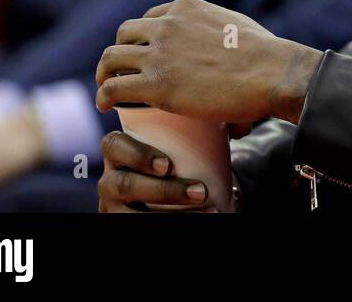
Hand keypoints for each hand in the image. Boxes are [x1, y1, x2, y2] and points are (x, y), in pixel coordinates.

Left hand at [94, 0, 320, 123]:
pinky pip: (113, 87)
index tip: (143, 54)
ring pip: (111, 57)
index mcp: (187, 9)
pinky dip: (104, 96)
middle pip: (125, 34)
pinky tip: (105, 106)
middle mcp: (168, 25)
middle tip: (121, 71)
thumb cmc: (267, 56)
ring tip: (107, 87)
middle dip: (121, 52)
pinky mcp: (155, 84)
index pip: (150, 18)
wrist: (272, 73)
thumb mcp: (239, 26)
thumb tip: (231, 53)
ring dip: (106, 72)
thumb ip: (223, 31)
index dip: (142, 38)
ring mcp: (159, 54)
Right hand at [96, 131, 219, 211]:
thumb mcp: (179, 145)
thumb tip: (240, 127)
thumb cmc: (179, 162)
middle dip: (161, 189)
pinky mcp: (118, 219)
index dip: (137, 155)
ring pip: (127, 211)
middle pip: (122, 183)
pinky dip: (162, 220)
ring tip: (202, 203)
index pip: (113, 145)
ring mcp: (112, 204)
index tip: (169, 165)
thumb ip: (197, 131)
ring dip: (167, 208)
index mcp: (120, 150)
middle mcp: (111, 177)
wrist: (179, 196)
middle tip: (199, 190)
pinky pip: (131, 223)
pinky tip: (194, 217)